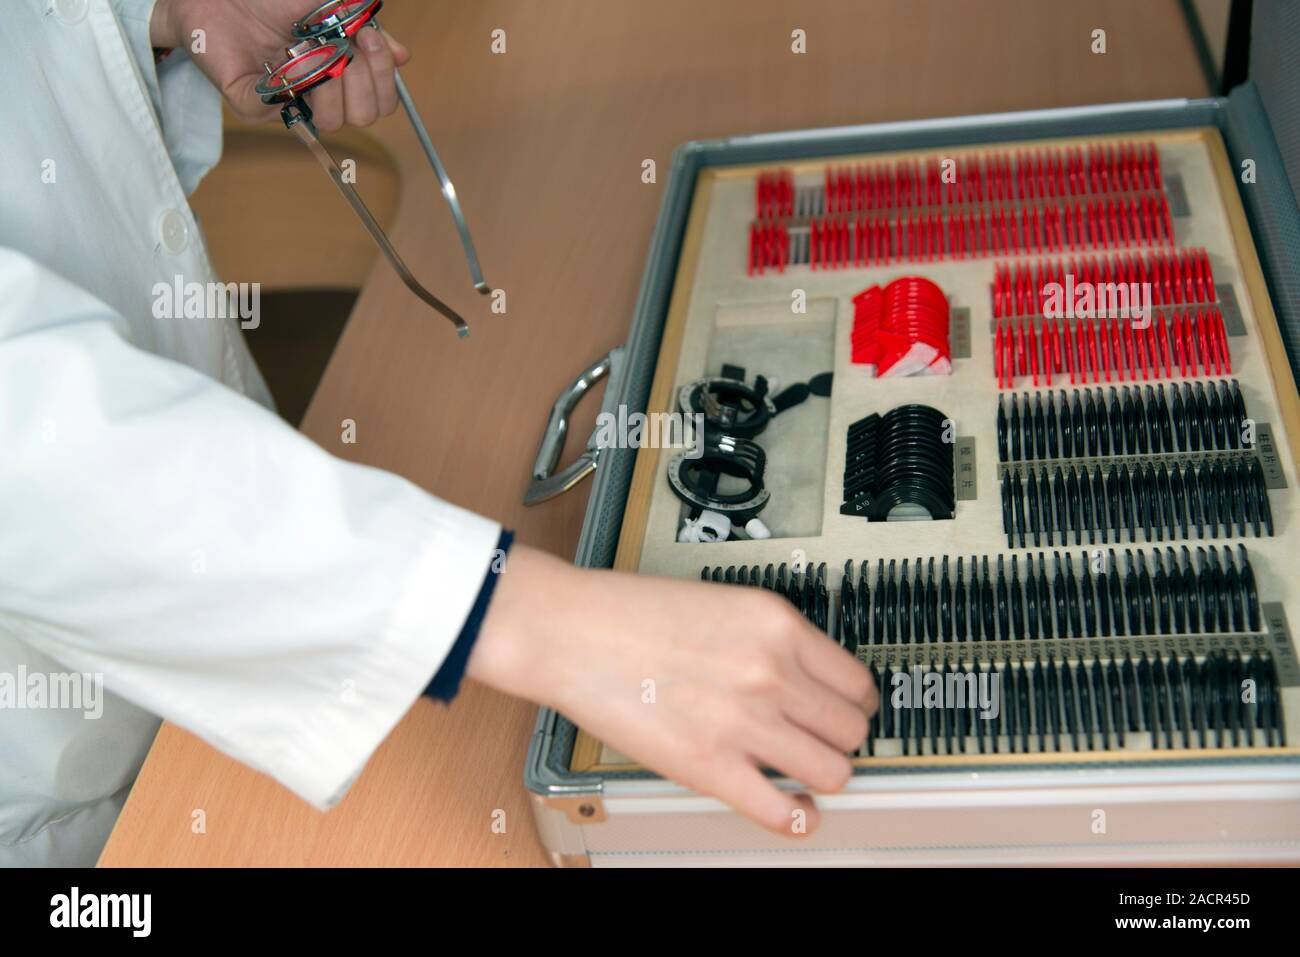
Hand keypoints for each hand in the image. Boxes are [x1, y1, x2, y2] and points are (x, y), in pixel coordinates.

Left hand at [151, 0, 409, 130]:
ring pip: (333, 122)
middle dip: (360, 79)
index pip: (383, 101)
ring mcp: (290, 102)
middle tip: (339, 46)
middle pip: (366, 116)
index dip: (384, 77)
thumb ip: (367, 26)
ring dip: (323, 77)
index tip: (367, 37)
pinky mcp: (254, 105)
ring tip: (302, 49)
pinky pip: (281, 108)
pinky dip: (284, 76)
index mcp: (344, 73)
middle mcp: (322, 94)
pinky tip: (273, 57)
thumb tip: (402, 56)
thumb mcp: (333, 4)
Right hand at [469, 546, 877, 835]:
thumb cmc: (627, 613)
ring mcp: (745, 722)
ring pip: (834, 772)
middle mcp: (771, 672)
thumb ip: (768, 639)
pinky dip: (796, 819)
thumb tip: (800, 676)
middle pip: (853, 729)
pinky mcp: (711, 766)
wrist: (571, 631)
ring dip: (823, 777)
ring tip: (803, 774)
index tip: (844, 711)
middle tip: (821, 742)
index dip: (855, 703)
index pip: (857, 681)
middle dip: (841, 739)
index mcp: (777, 625)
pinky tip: (791, 810)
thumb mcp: (721, 602)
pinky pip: (784, 813)